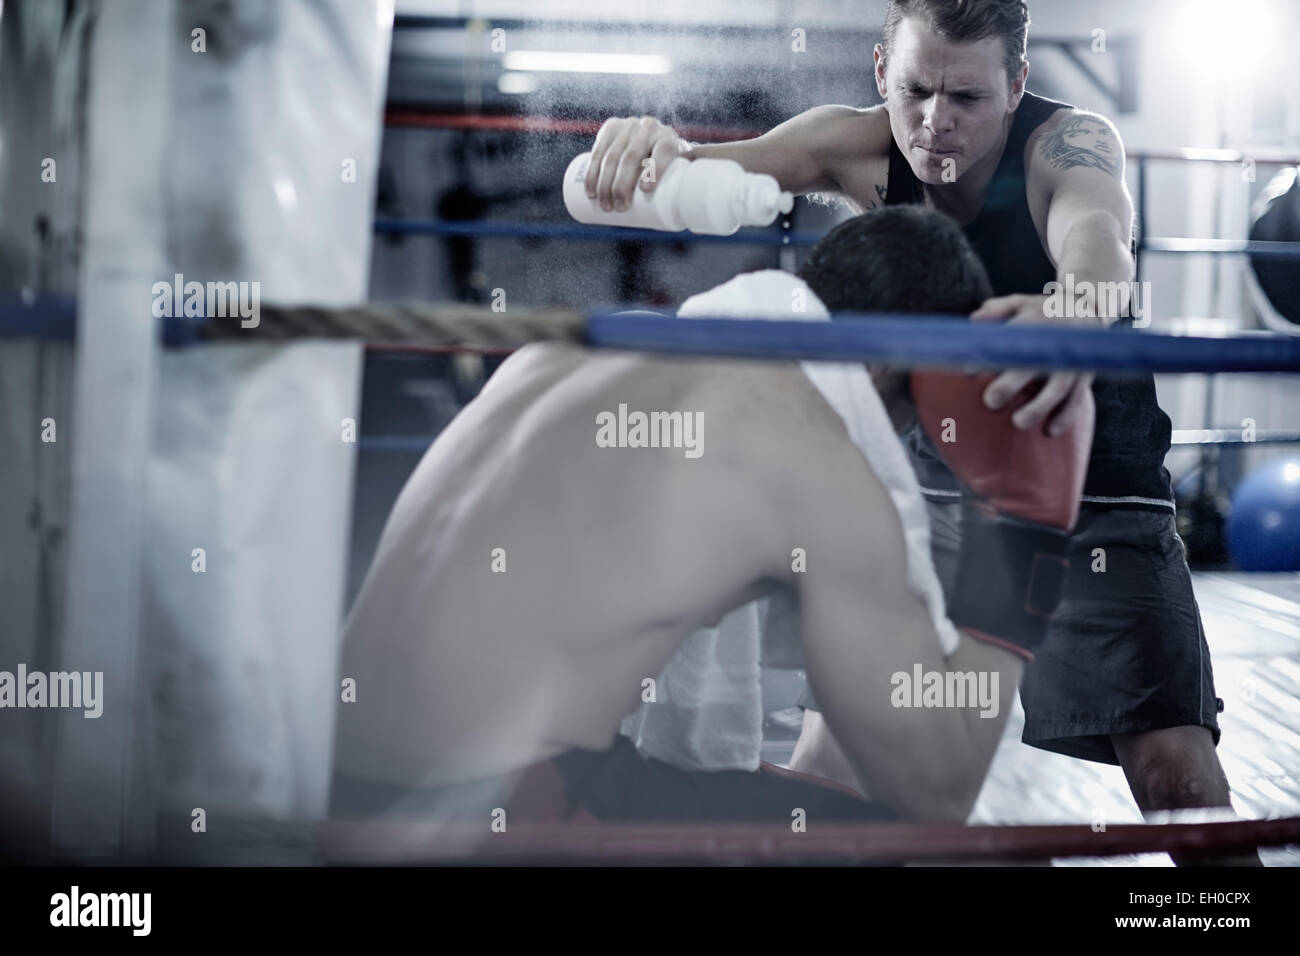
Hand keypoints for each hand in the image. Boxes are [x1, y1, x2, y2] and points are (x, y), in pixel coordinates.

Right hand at [584, 116, 685, 212]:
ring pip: (612, 156)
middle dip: (622, 185)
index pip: (662, 153)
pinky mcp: (611, 127)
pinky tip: (590, 191)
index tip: (645, 191)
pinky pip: (598, 151)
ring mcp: (628, 125)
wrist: (655, 140)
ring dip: (604, 184)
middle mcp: (649, 127)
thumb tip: (687, 217)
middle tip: (619, 208)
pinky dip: (592, 174)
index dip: (654, 171)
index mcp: (668, 138)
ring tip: (605, 206)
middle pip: (631, 157)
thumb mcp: (678, 173)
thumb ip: (682, 188)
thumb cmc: (669, 168)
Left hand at [971, 293, 1095, 436]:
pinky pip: (1077, 399)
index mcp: (1036, 321)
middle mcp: (1055, 342)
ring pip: (1059, 387)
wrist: (1090, 309)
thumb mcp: (1021, 302)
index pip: (1010, 339)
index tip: (969, 373)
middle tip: (991, 401)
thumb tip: (974, 321)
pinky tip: (1049, 431)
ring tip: (1018, 422)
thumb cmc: (1044, 311)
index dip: (990, 356)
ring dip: (1040, 406)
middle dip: (1012, 384)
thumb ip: (997, 310)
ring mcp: (1071, 361)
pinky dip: (1065, 416)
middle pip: (1035, 364)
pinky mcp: (1085, 376)